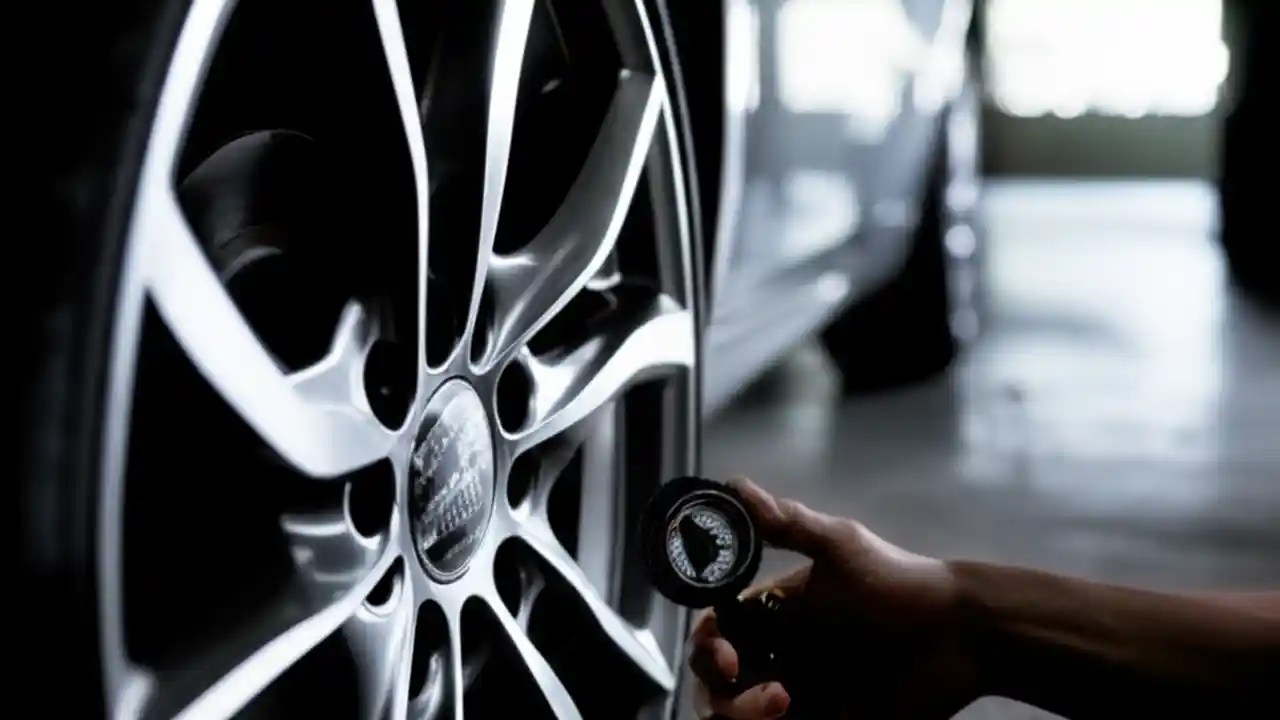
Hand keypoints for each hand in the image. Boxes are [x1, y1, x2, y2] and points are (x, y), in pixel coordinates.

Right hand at [688, 478, 977, 718]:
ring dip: (744, 714)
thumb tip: (734, 484)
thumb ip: (787, 522)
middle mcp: (779, 654)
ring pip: (739, 715)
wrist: (962, 636)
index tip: (725, 654)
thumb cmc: (901, 584)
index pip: (715, 632)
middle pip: (718, 683)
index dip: (707, 645)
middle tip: (756, 687)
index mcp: (774, 612)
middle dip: (722, 691)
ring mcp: (800, 693)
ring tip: (784, 704)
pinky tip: (797, 714)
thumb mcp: (842, 547)